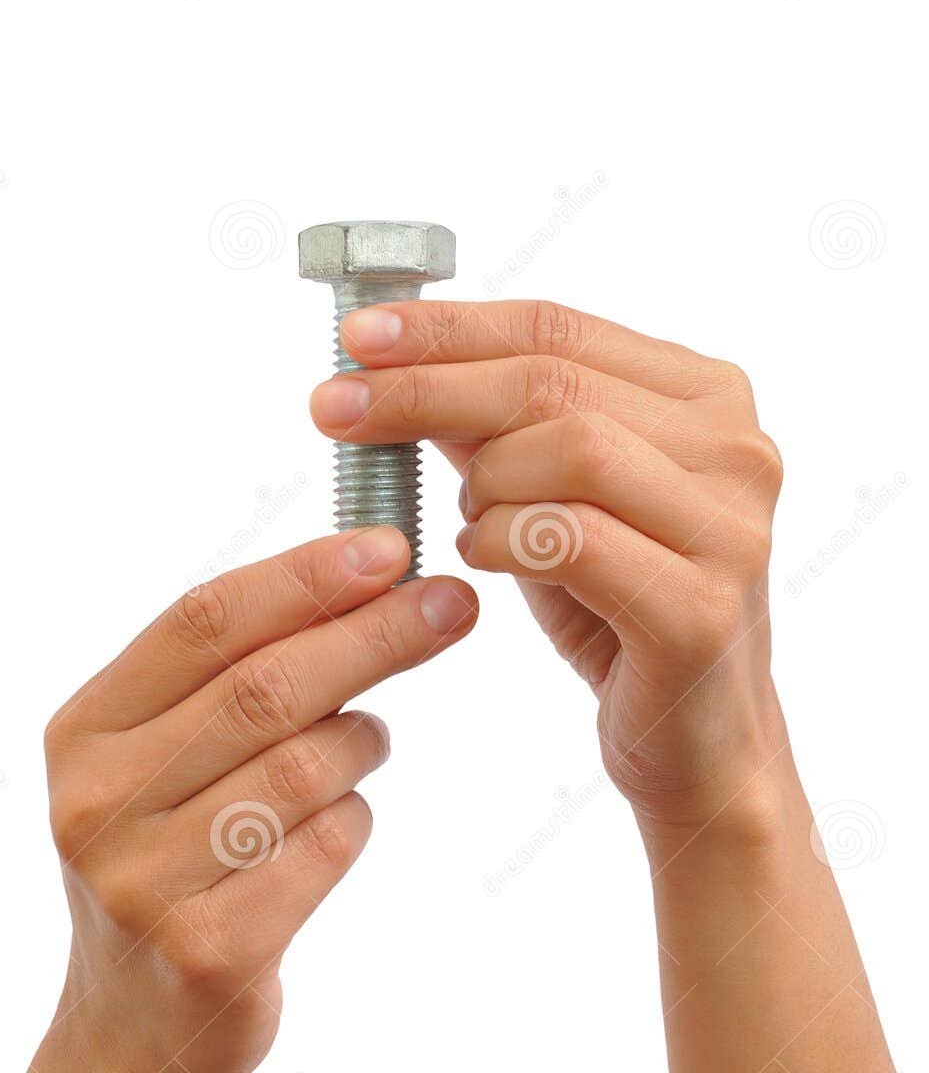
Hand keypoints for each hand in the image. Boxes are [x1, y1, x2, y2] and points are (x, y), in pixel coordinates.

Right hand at [44, 529, 475, 1072]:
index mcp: (84, 732)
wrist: (138, 1029)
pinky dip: (353, 821)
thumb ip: (227, 679)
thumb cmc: (172, 862)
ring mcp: (144, 882)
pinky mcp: (208, 949)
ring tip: (367, 742)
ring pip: (305, 767)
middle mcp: (97, 801)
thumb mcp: (159, 763)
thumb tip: (367, 577)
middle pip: (263, 687)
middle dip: (371, 635)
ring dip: (362, 742)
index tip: (391, 549)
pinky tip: (336, 825)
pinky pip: (326, 847)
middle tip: (452, 605)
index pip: (202, 621)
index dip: (304, 577)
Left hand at [311, 301, 786, 830]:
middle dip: (428, 390)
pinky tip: (480, 557)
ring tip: (462, 522)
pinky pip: (570, 540)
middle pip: (555, 382)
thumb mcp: (554, 501)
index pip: (560, 327)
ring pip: (570, 449)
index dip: (449, 328)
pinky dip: (502, 539)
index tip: (356, 338)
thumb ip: (499, 430)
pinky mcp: (700, 610)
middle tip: (334, 409)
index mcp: (708, 399)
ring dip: (482, 481)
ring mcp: (729, 529)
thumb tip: (396, 363)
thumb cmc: (619, 613)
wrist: (698, 745)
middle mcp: (738, 449)